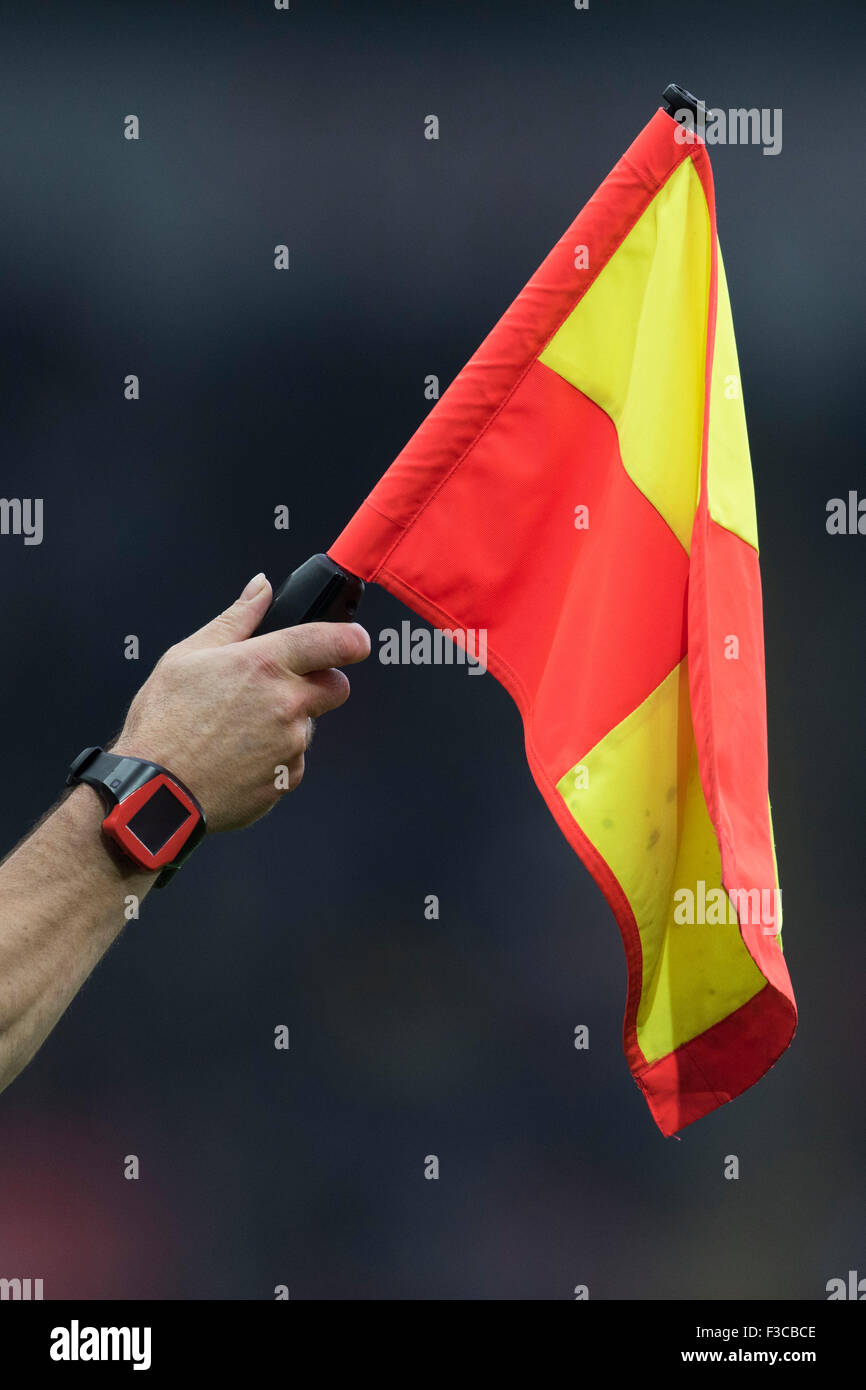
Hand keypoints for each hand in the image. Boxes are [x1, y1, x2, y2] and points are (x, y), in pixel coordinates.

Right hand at [113, 572, 369, 831]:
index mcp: (264, 664)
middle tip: (277, 689)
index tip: (354, 642)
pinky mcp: (287, 779)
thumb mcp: (188, 655)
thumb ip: (237, 618)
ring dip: (288, 724)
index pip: (335, 642)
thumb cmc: (163, 724)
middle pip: (336, 687)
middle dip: (319, 684)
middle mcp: (286, 704)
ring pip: (310, 726)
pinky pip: (294, 762)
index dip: (352, 640)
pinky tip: (238, 757)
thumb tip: (261, 587)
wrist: (154, 792)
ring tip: (238, 730)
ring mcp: (291, 745)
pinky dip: (275, 759)